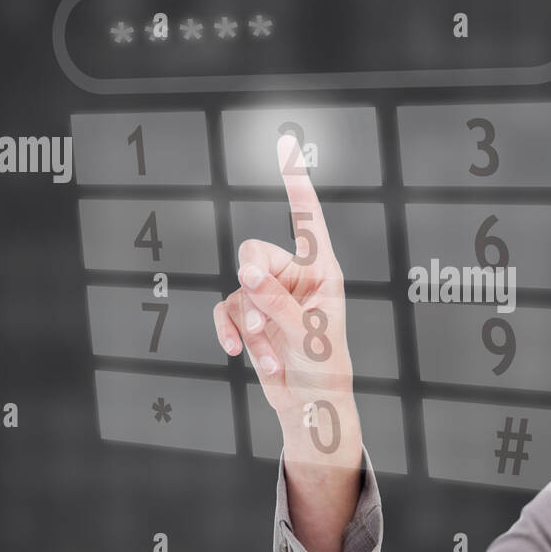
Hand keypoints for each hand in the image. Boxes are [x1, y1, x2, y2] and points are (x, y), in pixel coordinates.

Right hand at [212, 132, 361, 466]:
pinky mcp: (251, 315)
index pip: (307, 219)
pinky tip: (241, 353)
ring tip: (271, 351)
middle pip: (255, 253)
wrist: (309, 406)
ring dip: (252, 326)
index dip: (295, 182)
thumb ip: (276, 300)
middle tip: (269, 323)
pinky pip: (226, 310)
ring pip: (239, 288)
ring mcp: (270, 295)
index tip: (285, 145)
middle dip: (256, 290)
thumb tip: (244, 270)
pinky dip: (231, 332)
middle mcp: (295, 276)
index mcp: (323, 270)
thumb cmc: (324, 368)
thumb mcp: (307, 334)